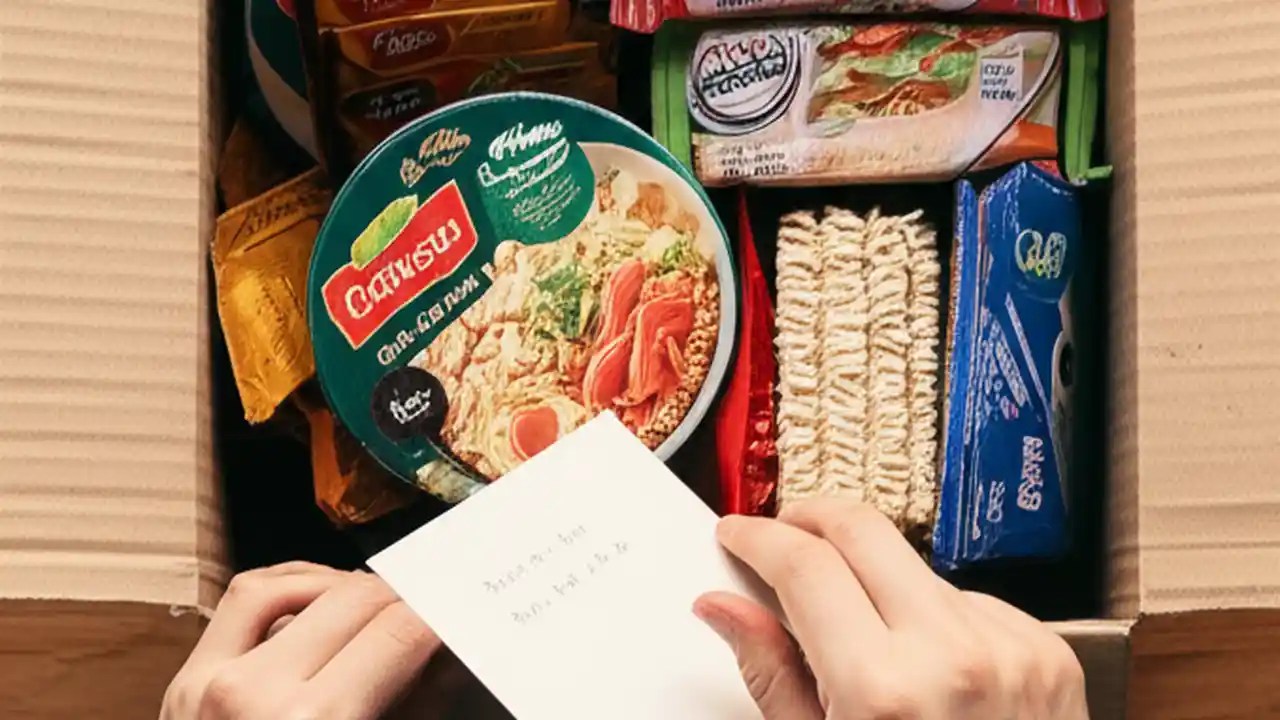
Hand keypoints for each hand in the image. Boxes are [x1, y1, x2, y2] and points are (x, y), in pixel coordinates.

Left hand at [162, 562, 445, 719]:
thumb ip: (409, 711)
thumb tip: (446, 661)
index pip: (398, 634)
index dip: (439, 619)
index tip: (458, 620)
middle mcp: (256, 694)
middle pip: (354, 602)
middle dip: (403, 601)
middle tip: (428, 614)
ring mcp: (208, 682)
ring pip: (294, 585)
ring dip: (345, 586)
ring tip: (377, 605)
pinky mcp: (183, 682)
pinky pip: (242, 601)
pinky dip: (288, 587)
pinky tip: (320, 600)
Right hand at [694, 499, 1088, 719]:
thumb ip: (772, 677)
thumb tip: (726, 611)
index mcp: (882, 690)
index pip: (804, 566)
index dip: (759, 540)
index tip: (741, 536)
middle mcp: (951, 657)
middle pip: (862, 530)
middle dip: (811, 519)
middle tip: (783, 535)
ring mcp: (1008, 649)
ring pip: (915, 566)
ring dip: (875, 577)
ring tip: (863, 633)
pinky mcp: (1046, 651)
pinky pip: (968, 602)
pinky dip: (934, 619)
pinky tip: (928, 665)